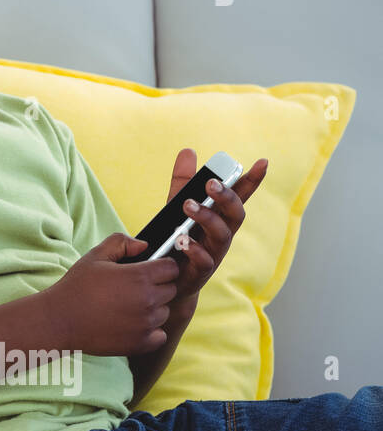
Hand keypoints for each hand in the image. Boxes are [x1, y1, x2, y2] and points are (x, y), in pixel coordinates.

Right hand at [45, 233, 180, 355]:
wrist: (60, 320)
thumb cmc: (77, 286)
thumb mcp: (95, 256)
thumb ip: (121, 243)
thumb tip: (144, 245)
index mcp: (140, 276)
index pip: (172, 268)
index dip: (161, 266)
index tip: (147, 271)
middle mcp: (148, 300)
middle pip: (171, 289)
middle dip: (157, 286)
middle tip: (132, 289)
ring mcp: (146, 323)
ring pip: (164, 312)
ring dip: (153, 309)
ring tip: (127, 307)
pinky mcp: (141, 343)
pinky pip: (159, 335)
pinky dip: (150, 331)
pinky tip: (131, 324)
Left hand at [165, 149, 268, 298]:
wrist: (168, 280)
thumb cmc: (178, 239)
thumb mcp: (176, 206)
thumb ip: (183, 182)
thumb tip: (188, 151)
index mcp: (219, 216)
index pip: (239, 196)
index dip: (252, 181)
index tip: (263, 162)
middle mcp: (222, 234)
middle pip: (235, 214)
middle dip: (227, 197)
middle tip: (211, 183)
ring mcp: (214, 253)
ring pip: (222, 234)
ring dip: (207, 217)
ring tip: (187, 205)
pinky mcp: (201, 271)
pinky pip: (204, 260)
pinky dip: (194, 250)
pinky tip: (183, 240)